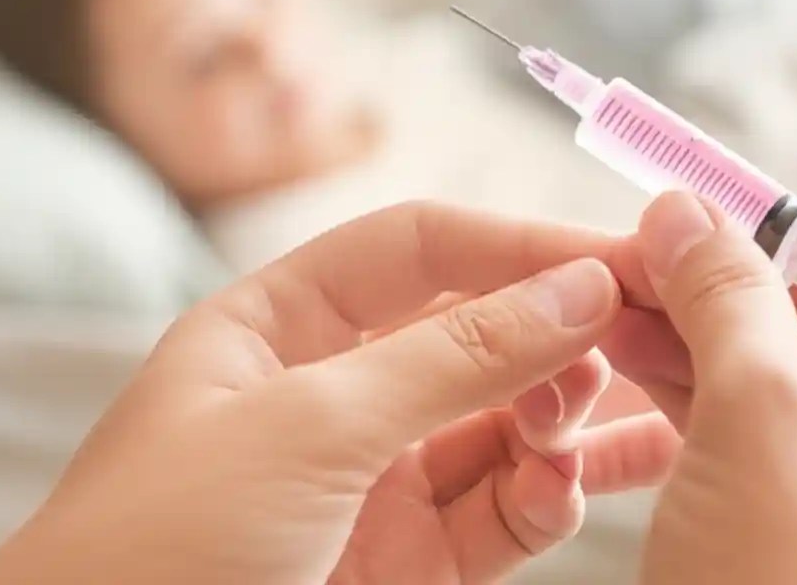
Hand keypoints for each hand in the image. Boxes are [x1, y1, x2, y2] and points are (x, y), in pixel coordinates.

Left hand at [0, 202, 674, 584]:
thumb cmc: (159, 549)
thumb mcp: (308, 428)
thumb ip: (454, 357)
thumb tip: (579, 286)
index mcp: (281, 328)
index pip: (423, 250)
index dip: (519, 243)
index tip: (616, 259)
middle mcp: (335, 395)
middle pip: (476, 334)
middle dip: (557, 335)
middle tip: (637, 345)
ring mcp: (376, 481)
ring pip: (503, 425)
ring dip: (567, 418)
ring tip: (628, 416)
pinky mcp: (412, 563)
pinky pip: (504, 511)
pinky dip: (549, 498)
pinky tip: (568, 491)